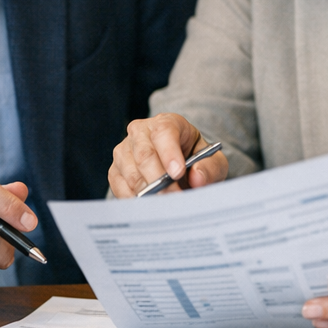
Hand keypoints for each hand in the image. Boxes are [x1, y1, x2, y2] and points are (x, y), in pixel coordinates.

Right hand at [108, 113, 228, 196]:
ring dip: (148, 192)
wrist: (180, 170)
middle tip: (174, 198)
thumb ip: (209, 168)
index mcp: (168, 123)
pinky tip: (149, 205)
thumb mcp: (212, 162)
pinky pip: (119, 186)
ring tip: (165, 205)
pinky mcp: (115, 170)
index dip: (169, 153)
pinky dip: (134, 199)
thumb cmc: (196, 162)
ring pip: (130, 172)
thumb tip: (197, 178)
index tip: (177, 173)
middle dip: (159, 180)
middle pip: (144, 154)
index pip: (164, 132)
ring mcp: (125, 150)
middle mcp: (141, 132)